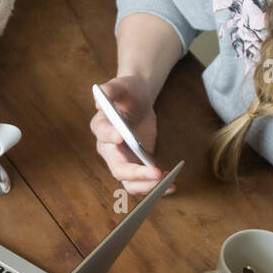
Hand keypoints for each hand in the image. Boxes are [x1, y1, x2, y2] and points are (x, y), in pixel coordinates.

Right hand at [89, 76, 171, 194]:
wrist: (137, 102)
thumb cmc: (128, 93)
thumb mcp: (122, 85)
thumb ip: (111, 88)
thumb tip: (100, 96)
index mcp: (101, 127)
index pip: (102, 133)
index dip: (109, 136)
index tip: (120, 136)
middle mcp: (108, 149)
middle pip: (117, 168)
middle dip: (136, 173)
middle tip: (156, 171)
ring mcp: (121, 161)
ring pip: (129, 182)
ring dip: (147, 186)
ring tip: (167, 183)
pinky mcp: (135, 166)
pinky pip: (142, 183)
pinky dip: (156, 187)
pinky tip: (171, 185)